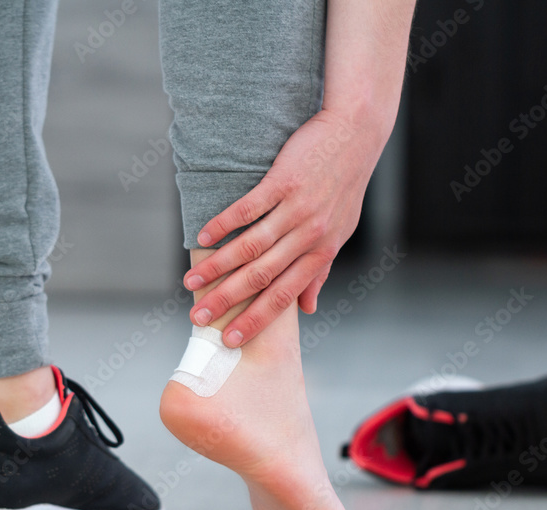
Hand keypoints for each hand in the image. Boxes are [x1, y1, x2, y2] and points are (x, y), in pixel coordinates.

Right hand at [185, 108, 388, 346]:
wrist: (356, 132)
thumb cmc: (345, 184)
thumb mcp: (340, 232)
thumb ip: (321, 270)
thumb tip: (308, 310)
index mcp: (322, 251)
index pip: (285, 295)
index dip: (256, 319)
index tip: (231, 339)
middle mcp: (310, 234)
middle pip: (262, 276)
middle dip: (228, 301)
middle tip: (198, 318)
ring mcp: (297, 208)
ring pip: (251, 246)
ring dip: (217, 266)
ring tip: (191, 281)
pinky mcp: (284, 180)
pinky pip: (248, 209)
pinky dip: (223, 224)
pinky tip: (202, 236)